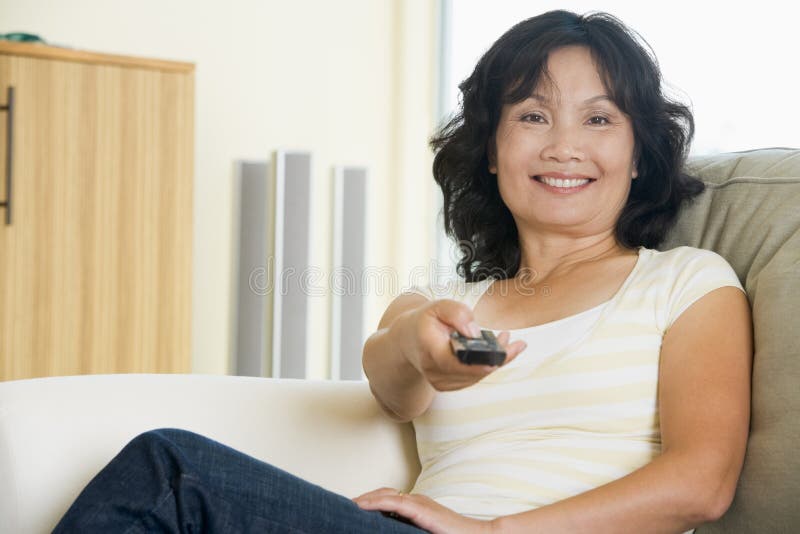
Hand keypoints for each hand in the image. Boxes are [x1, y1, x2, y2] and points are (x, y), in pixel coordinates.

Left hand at [353, 487, 493, 533]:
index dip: (368, 501)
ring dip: (364, 499)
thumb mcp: (423, 532)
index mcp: (416, 507)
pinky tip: (361, 506)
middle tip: (342, 506)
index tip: (351, 508)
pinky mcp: (422, 510)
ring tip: (347, 505)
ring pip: (384, 495)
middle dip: (362, 499)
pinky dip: (375, 502)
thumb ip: (407, 529)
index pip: (386, 499)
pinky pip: (394, 502)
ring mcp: (419, 503)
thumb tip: (389, 530)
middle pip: (382, 493)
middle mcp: (415, 500)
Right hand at [395, 299, 526, 391]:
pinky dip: (487, 365)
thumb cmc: (425, 322)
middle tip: (511, 340)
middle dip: (495, 356)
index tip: (499, 355)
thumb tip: (475, 332)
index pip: (452, 362)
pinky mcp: (447, 386)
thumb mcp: (438, 306)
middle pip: (471, 371)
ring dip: (495, 359)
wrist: (409, 340)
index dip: (477, 362)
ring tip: (505, 339)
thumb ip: (457, 313)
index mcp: (428, 348)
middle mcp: (432, 369)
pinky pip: (474, 378)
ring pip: (476, 375)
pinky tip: (498, 350)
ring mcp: (439, 381)